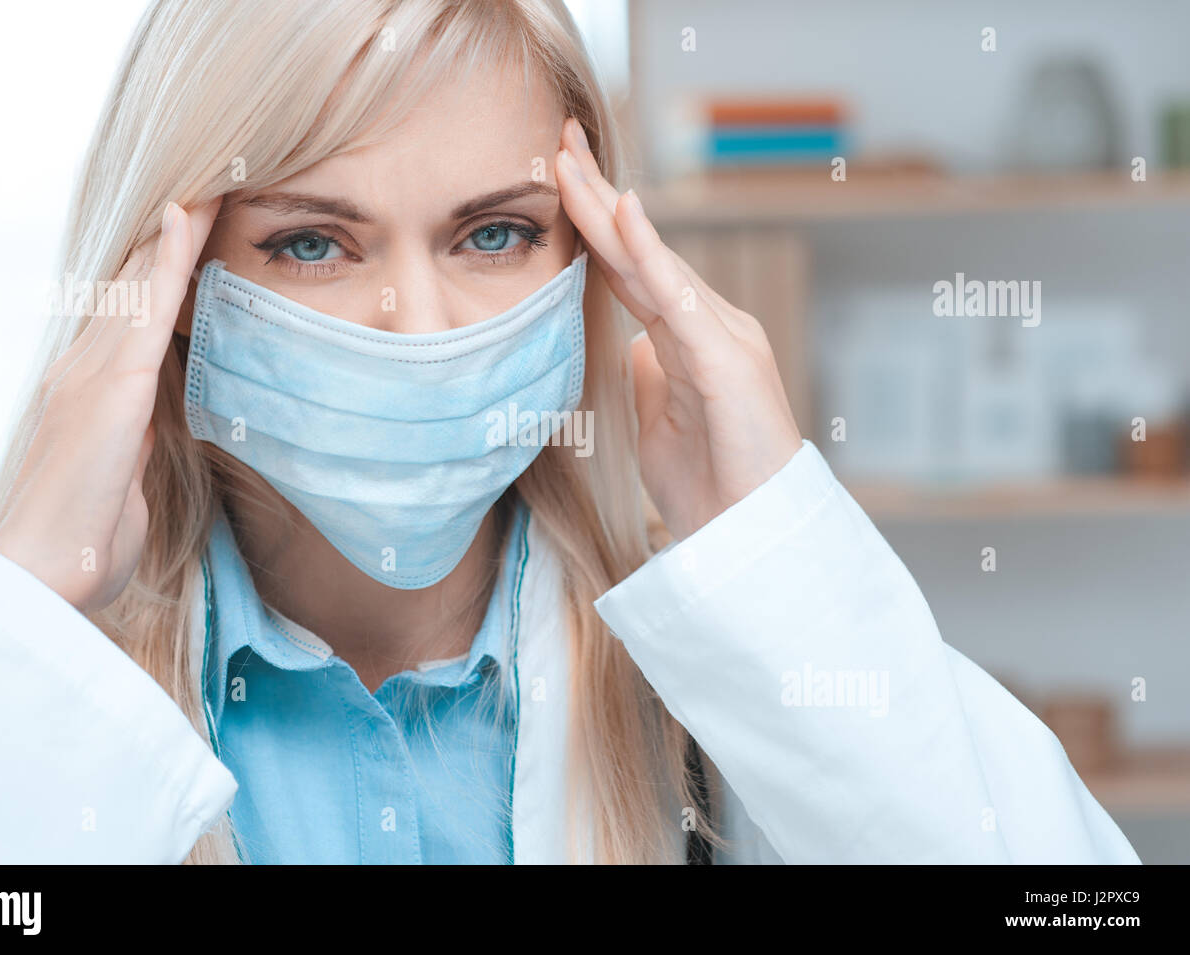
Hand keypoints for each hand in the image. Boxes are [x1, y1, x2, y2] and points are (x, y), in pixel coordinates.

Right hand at [0, 198, 221, 613]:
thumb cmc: (86, 540)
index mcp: (91, 394)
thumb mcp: (121, 481)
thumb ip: (134, 444)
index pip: (130, 318)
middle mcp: (85, 370)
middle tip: (206, 186)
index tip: (187, 232)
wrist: (47, 574)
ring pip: (140, 283)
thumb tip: (149, 427)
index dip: (157, 272)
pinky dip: (167, 261)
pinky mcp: (112, 387)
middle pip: (132, 287)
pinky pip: (147, 309)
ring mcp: (93, 373)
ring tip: (209, 183)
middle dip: (168, 238)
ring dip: (175, 232)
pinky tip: (184, 219)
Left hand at [555, 118, 801, 540]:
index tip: (556, 180)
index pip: (632, 270)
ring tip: (570, 162)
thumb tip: (633, 346)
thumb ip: (652, 376)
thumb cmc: (710, 487)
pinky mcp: (727, 359)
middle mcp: (710, 325)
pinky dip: (650, 252)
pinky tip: (623, 212)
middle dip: (595, 196)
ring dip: (607, 210)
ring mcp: (723, 337)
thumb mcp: (664, 421)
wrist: (753, 537)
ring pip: (655, 262)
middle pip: (641, 252)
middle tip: (556, 140)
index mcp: (691, 339)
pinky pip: (679, 296)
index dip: (593, 226)